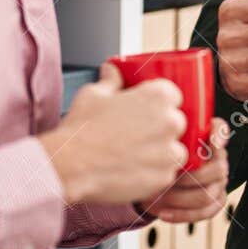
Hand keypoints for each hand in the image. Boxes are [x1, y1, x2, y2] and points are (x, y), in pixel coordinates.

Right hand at [39, 61, 186, 205]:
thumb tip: (111, 70)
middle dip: (160, 127)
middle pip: (176, 122)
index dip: (158, 103)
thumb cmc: (82, 129)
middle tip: (136, 134)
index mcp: (158, 96)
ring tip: (134, 155)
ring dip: (161, 152)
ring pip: (175, 150)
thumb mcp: (94, 94)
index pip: (172, 95)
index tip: (146, 110)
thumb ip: (111, 81)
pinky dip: (153, 173)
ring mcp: (169, 152)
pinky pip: (166, 173)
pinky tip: (132, 170)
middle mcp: (170, 122)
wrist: (71, 165)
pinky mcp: (163, 178)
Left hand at [140, 119, 229, 222]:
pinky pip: (204, 212)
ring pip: (206, 195)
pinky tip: (162, 213)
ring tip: (156, 198)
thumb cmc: (159, 156)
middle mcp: (219, 160)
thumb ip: (162, 136)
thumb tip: (157, 133)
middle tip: (164, 180)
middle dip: (186, 178)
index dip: (219, 134)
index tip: (212, 141)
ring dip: (178, 199)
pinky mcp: (216, 202)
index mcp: (207, 139)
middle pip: (215, 170)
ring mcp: (219, 182)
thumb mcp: (160, 142)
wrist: (157, 177)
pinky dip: (181, 215)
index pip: (220, 129)